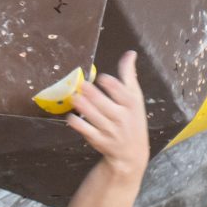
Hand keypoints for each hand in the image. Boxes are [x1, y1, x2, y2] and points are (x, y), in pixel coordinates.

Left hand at [67, 50, 149, 177]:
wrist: (131, 152)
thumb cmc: (132, 119)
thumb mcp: (135, 97)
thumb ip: (129, 75)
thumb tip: (130, 53)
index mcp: (131, 104)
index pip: (121, 93)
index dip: (111, 85)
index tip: (101, 78)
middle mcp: (121, 117)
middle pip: (106, 105)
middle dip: (93, 95)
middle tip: (81, 85)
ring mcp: (110, 130)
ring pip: (95, 117)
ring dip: (83, 107)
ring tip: (74, 97)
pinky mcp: (99, 140)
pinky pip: (87, 132)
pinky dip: (78, 125)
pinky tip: (70, 117)